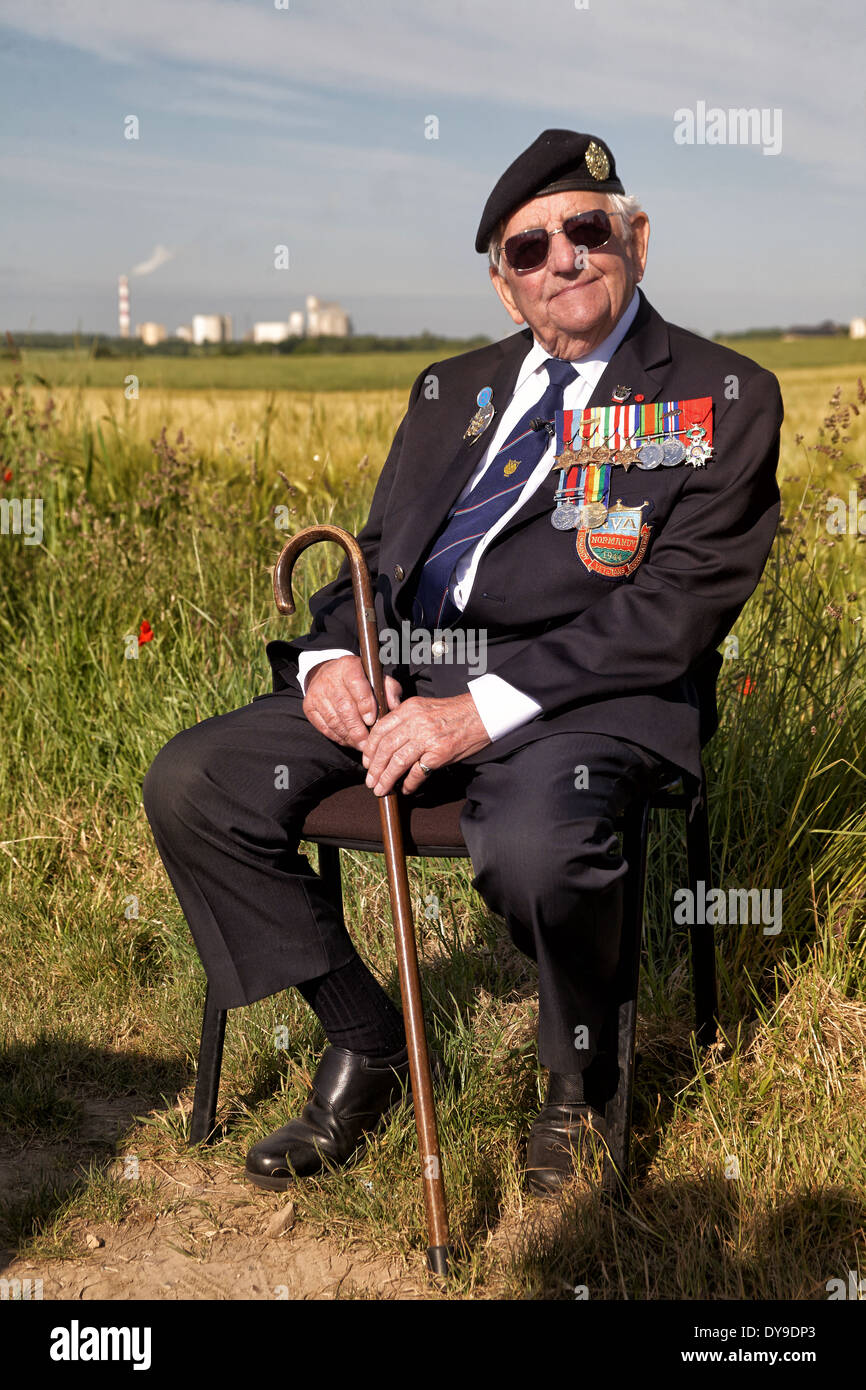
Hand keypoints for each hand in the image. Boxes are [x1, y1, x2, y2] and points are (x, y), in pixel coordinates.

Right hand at [303, 655, 402, 749]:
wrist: (329, 675)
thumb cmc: (360, 681)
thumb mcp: (376, 679)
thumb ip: (389, 690)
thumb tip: (394, 706)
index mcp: (349, 666)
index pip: (356, 684)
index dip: (365, 703)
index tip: (372, 720)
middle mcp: (329, 678)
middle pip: (344, 707)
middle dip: (358, 729)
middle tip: (369, 743)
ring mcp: (317, 693)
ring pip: (334, 720)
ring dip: (349, 737)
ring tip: (361, 745)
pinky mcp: (309, 706)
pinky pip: (324, 727)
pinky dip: (338, 737)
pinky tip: (349, 741)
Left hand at [361, 693, 490, 795]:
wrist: (482, 714)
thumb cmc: (454, 713)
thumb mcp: (424, 707)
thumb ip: (405, 719)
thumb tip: (386, 740)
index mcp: (409, 709)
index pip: (380, 729)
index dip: (370, 749)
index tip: (366, 761)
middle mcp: (416, 722)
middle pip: (385, 748)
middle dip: (375, 768)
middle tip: (370, 781)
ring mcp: (428, 738)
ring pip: (397, 762)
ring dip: (386, 779)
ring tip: (381, 789)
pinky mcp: (440, 753)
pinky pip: (417, 772)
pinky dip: (409, 783)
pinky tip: (406, 789)